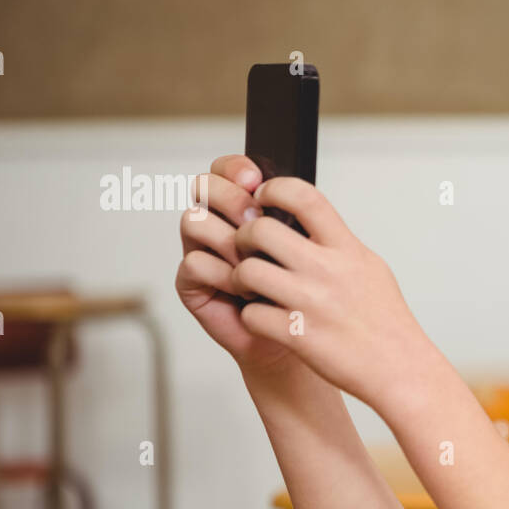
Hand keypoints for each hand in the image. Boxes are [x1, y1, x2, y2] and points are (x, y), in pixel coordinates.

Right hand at [174, 155, 304, 377]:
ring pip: (195, 220)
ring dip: (229, 240)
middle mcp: (221, 224)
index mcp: (250, 208)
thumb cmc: (313, 294)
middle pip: (205, 186)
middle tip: (256, 219)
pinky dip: (223, 275)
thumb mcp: (315, 247)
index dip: (236, 167)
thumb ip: (298, 214)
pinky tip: (247, 292)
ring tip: (257, 264)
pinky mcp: (193, 283)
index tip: (256, 180)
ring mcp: (205, 251)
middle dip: (231, 198)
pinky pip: (195, 262)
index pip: (229, 170)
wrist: (307, 340)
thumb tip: (284, 188)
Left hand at [229, 176, 423, 407]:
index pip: (303, 196)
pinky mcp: (297, 335)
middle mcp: (327, 270)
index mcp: (346, 249)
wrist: (399, 368)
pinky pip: (251, 314)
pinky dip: (252, 317)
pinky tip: (266, 319)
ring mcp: (310, 303)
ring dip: (240, 278)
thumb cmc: (387, 322)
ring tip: (252, 288)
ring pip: (247, 271)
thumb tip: (312, 222)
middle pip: (260, 230)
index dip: (274, 190)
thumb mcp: (370, 268)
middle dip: (243, 237)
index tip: (263, 199)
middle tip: (247, 250)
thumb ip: (339, 244)